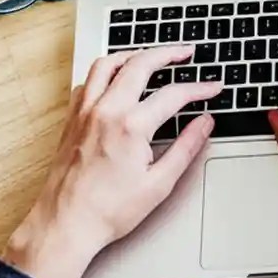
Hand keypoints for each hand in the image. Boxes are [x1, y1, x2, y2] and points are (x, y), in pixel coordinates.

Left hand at [3, 46, 221, 277]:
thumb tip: (204, 125)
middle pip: (140, 64)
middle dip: (167, 53)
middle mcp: (106, 112)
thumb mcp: (159, 183)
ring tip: (150, 55)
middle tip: (185, 52)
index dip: (199, 88)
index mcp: (131, 126)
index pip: (174, 94)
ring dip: (133, 54)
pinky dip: (104, 72)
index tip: (213, 87)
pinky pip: (87, 82)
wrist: (65, 225)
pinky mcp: (72, 120)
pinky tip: (115, 79)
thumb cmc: (107, 211)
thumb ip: (186, 147)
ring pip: (107, 64)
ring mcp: (85, 113)